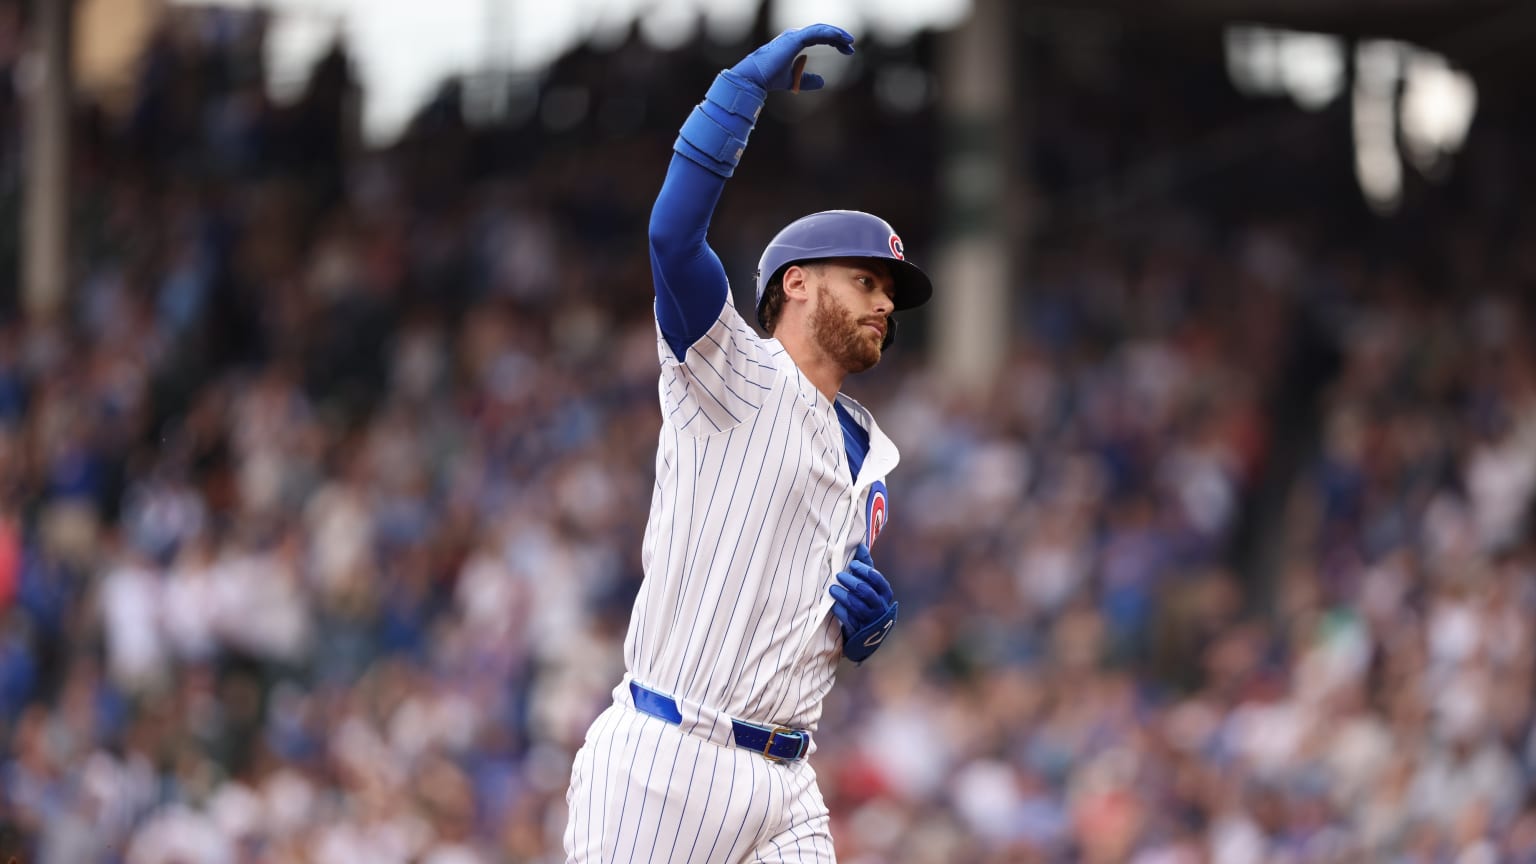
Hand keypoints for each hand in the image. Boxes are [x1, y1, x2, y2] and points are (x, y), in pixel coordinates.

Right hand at [730, 24, 854, 92]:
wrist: (755, 79)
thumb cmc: (770, 79)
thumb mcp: (794, 80)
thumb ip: (808, 80)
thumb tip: (823, 81)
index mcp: (794, 42)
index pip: (820, 37)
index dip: (835, 41)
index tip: (848, 50)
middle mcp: (794, 36)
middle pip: (822, 31)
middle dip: (838, 37)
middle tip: (851, 46)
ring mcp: (794, 36)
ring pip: (820, 29)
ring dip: (837, 33)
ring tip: (850, 41)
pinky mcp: (794, 39)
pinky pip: (815, 32)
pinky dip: (829, 33)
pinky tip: (839, 37)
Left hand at [829, 543, 896, 661]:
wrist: (868, 634)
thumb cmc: (867, 602)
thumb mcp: (869, 585)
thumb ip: (865, 567)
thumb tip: (860, 546)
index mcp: (884, 594)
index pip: (878, 580)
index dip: (865, 572)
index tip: (852, 565)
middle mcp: (880, 607)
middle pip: (867, 593)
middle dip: (853, 583)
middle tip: (839, 576)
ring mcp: (870, 620)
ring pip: (858, 607)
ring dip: (844, 597)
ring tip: (832, 589)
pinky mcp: (860, 631)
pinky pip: (850, 621)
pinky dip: (841, 612)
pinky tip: (833, 606)